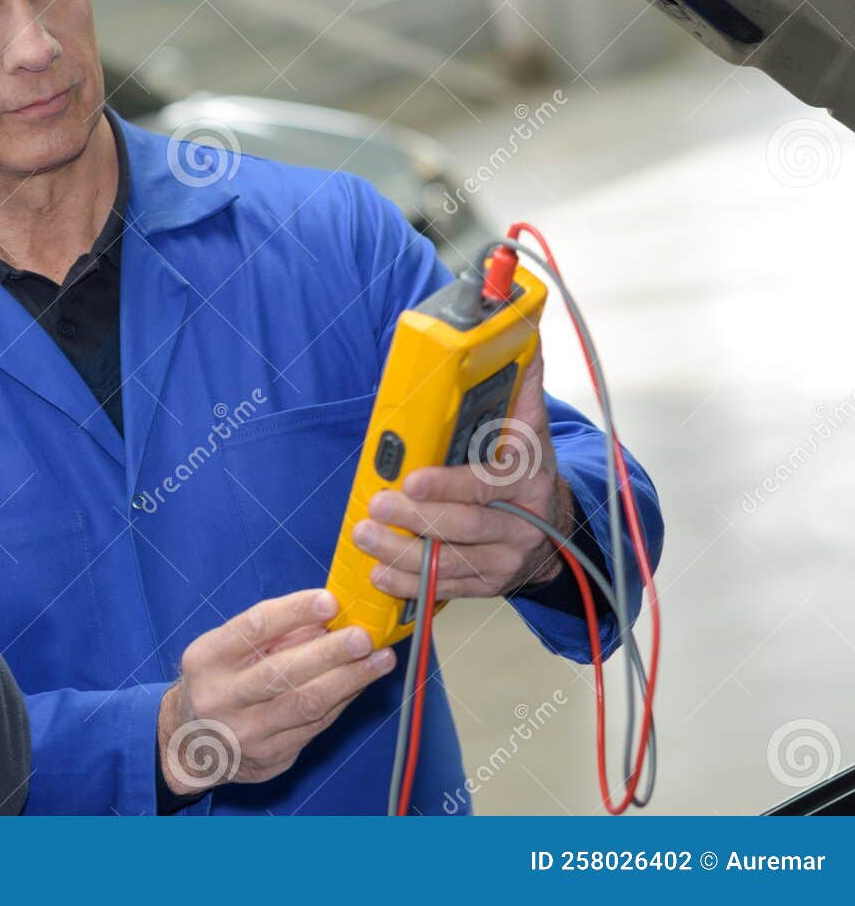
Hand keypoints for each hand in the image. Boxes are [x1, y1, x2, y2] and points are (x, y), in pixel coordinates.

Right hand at [157, 589, 396, 796]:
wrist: (190, 744)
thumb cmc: (218, 681)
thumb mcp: (227, 650)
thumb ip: (273, 633)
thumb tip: (328, 612)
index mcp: (207, 658)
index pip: (253, 629)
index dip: (294, 612)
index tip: (330, 600)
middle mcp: (221, 697)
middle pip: (281, 672)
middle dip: (329, 652)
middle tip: (364, 635)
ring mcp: (246, 732)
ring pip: (305, 703)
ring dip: (349, 679)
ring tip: (381, 659)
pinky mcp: (270, 757)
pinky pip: (315, 725)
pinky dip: (343, 700)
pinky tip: (363, 682)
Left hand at [353, 349, 571, 599]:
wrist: (556, 525)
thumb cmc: (525, 465)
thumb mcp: (529, 424)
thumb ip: (520, 383)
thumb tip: (519, 330)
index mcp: (528, 476)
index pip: (487, 483)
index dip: (448, 484)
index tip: (410, 479)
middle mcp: (522, 522)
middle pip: (465, 526)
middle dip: (415, 519)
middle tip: (375, 507)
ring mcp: (506, 559)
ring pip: (451, 563)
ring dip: (401, 555)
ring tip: (365, 537)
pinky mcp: (489, 585)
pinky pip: (447, 590)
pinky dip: (410, 587)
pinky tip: (380, 574)